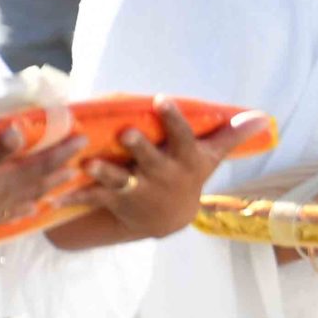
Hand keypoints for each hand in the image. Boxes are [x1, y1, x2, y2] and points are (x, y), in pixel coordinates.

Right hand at [0, 129, 83, 257]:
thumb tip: (19, 130)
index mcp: (9, 181)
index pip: (41, 163)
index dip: (61, 151)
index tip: (82, 140)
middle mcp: (10, 195)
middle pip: (41, 181)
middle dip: (61, 171)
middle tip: (81, 164)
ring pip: (31, 197)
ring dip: (49, 189)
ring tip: (66, 186)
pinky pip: (14, 213)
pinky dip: (26, 209)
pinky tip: (32, 210)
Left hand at [59, 100, 269, 240]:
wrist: (169, 218)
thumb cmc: (189, 173)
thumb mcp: (211, 156)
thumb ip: (231, 134)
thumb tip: (264, 117)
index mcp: (184, 160)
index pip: (182, 138)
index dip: (173, 121)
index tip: (162, 99)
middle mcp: (161, 175)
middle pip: (150, 160)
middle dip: (139, 148)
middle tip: (126, 132)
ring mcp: (137, 189)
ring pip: (118, 180)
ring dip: (103, 173)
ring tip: (87, 163)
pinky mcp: (114, 200)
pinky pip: (92, 197)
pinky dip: (74, 195)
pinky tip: (53, 193)